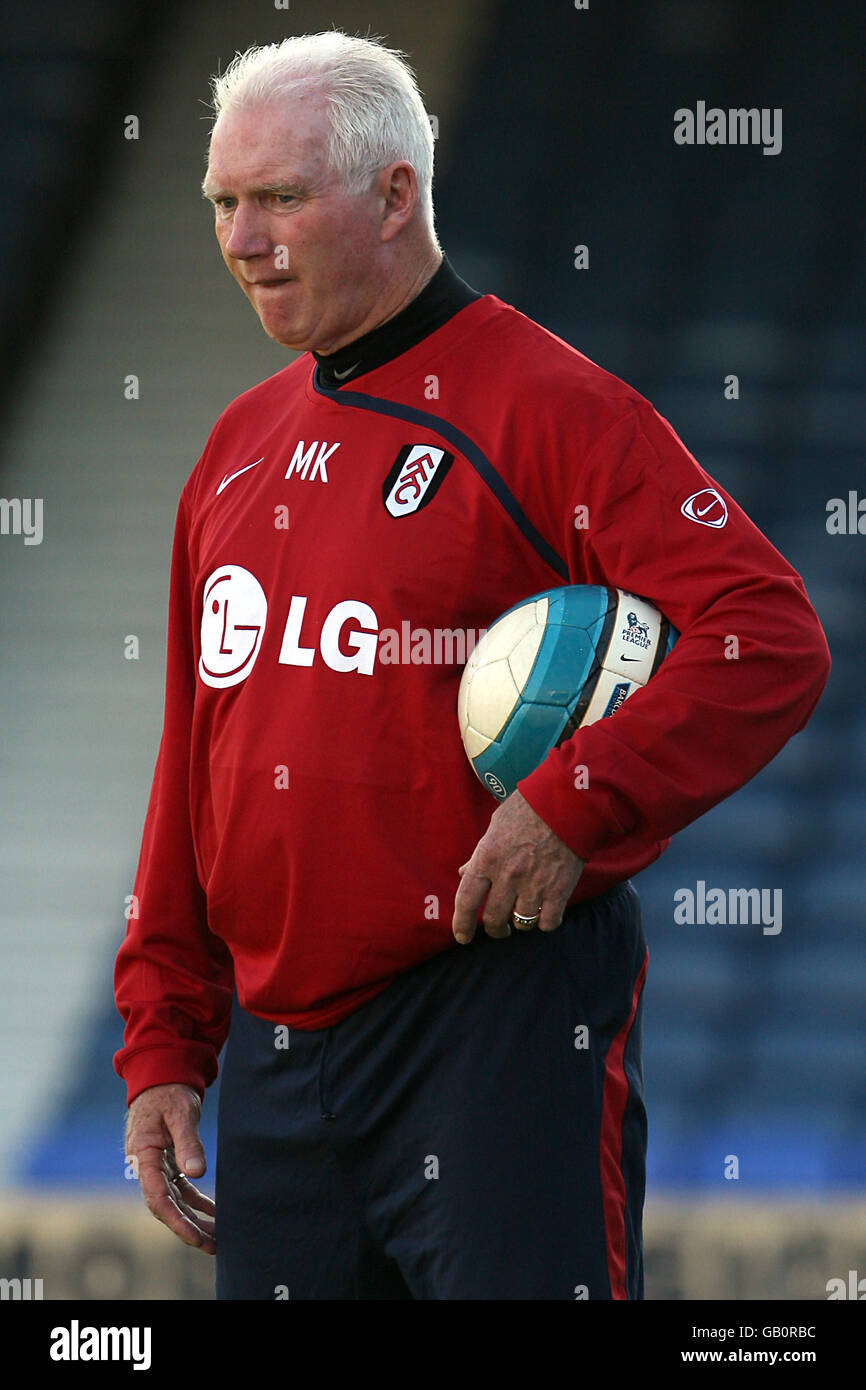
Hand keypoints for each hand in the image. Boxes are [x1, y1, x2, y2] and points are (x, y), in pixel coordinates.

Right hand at [124, 1082, 215, 1254]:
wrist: (163, 1076)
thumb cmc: (169, 1092)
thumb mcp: (181, 1113)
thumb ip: (188, 1141)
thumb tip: (197, 1172)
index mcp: (143, 1155)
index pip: (156, 1197)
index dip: (175, 1221)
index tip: (194, 1237)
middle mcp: (146, 1165)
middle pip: (165, 1206)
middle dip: (186, 1228)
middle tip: (211, 1246)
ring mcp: (157, 1165)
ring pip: (174, 1201)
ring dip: (192, 1219)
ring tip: (215, 1238)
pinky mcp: (168, 1162)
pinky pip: (181, 1189)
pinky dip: (196, 1202)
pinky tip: (213, 1213)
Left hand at [452, 789, 583, 943]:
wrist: (569, 801)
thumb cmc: (529, 809)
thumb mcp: (496, 827)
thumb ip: (479, 855)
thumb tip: (463, 873)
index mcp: (487, 858)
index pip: (466, 901)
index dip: (461, 924)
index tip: (462, 937)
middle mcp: (508, 876)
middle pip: (493, 919)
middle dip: (494, 929)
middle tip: (499, 928)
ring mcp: (534, 885)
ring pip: (521, 923)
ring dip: (520, 923)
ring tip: (524, 915)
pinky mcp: (559, 890)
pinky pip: (548, 922)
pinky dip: (545, 922)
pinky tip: (545, 913)